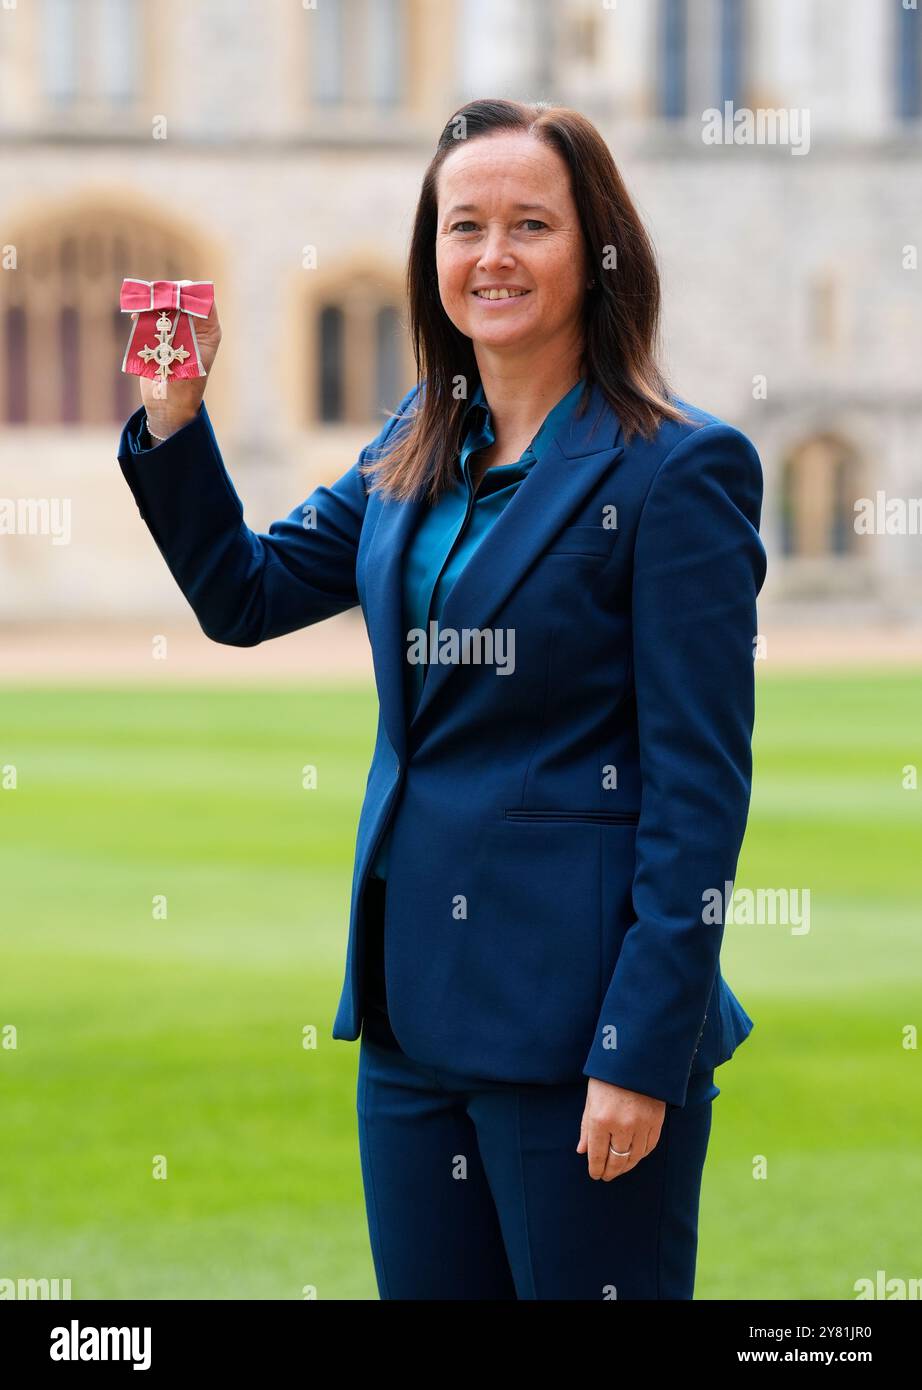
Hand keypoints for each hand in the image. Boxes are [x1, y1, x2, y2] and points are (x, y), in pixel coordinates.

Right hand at [129, 296, 221, 437]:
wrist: (169, 403)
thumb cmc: (185, 387)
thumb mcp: (189, 361)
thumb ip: (185, 337)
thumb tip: (174, 311)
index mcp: (209, 331)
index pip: (204, 301)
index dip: (189, 294)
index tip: (174, 296)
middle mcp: (194, 325)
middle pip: (183, 297)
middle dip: (168, 294)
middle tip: (155, 298)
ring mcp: (176, 327)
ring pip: (165, 302)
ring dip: (153, 301)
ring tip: (143, 306)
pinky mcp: (159, 332)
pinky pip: (151, 314)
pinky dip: (143, 312)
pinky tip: (136, 316)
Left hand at [576, 1077, 665, 1179]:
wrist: (636, 1057)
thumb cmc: (608, 1076)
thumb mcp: (591, 1098)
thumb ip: (586, 1127)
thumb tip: (582, 1151)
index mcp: (600, 1119)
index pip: (598, 1155)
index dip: (596, 1168)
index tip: (595, 1175)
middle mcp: (622, 1125)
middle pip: (617, 1160)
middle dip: (610, 1171)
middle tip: (606, 1176)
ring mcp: (641, 1124)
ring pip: (634, 1157)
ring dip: (626, 1166)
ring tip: (619, 1169)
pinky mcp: (656, 1121)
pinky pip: (649, 1146)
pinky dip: (641, 1155)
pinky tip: (634, 1156)